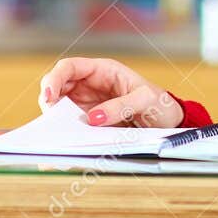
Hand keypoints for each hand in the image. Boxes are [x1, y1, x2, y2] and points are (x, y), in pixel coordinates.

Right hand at [37, 57, 184, 128]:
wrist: (169, 124)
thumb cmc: (159, 104)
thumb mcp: (145, 100)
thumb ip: (120, 106)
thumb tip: (92, 118)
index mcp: (102, 70)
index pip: (69, 67)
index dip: (54, 78)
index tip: (48, 96)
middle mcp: (90, 86)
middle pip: (57, 88)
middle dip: (49, 102)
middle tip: (50, 120)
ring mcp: (87, 105)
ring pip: (60, 109)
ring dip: (55, 121)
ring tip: (57, 138)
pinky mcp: (89, 124)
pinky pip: (70, 128)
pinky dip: (65, 137)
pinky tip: (65, 149)